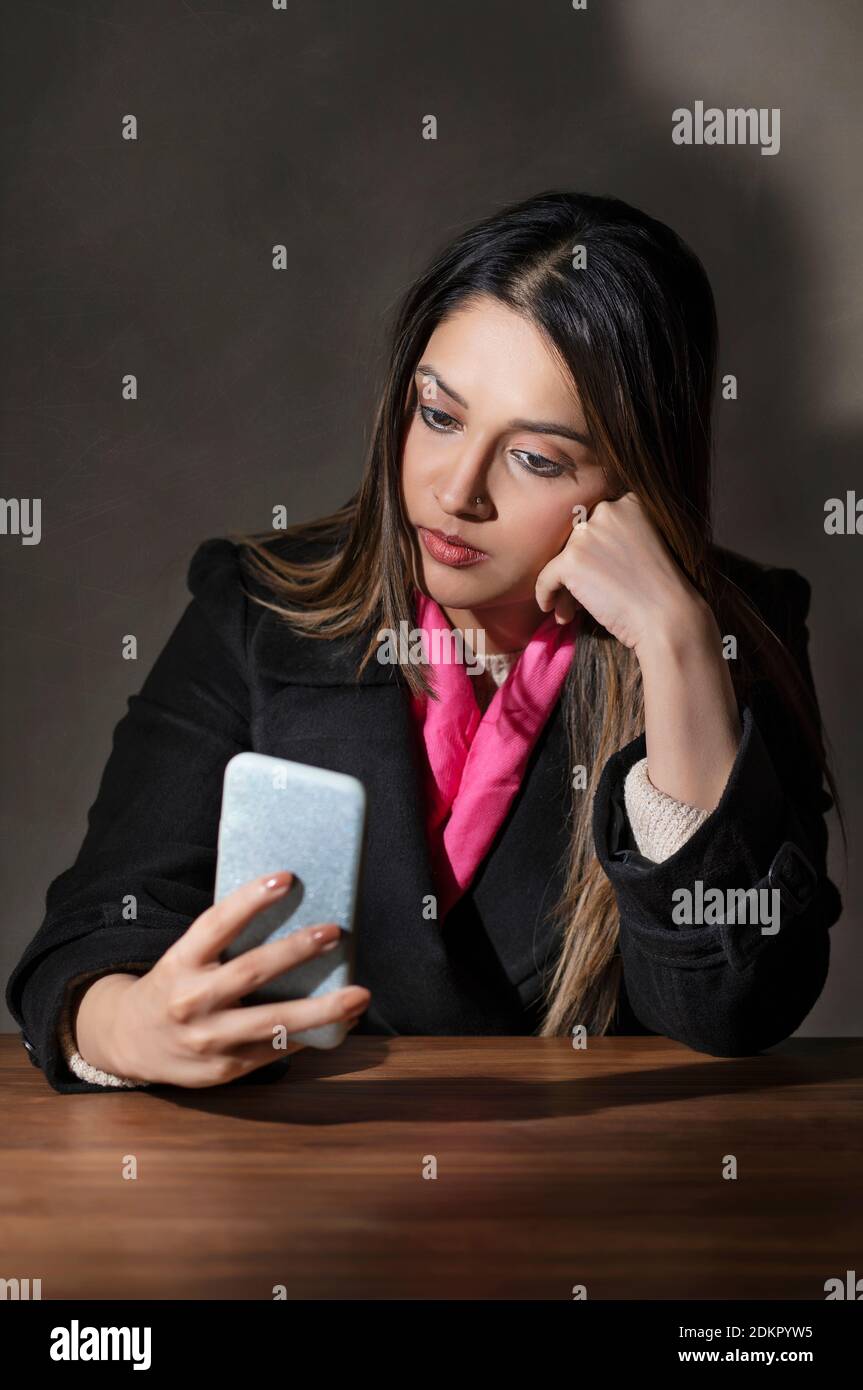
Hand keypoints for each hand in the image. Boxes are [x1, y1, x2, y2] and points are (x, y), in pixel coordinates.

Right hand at [74, 871, 370, 1087]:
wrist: (129, 1042)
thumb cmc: (174, 987)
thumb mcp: (184, 957)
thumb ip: (224, 942)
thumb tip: (290, 911)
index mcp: (180, 963)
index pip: (216, 924)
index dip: (251, 899)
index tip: (287, 878)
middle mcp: (191, 1001)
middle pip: (250, 972)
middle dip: (296, 951)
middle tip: (335, 932)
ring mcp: (208, 1040)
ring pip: (272, 1023)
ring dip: (321, 1009)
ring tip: (359, 995)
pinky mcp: (225, 1069)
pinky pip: (277, 1050)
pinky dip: (313, 1035)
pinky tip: (343, 1021)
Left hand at [534, 491, 707, 654]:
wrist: (668, 618)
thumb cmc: (661, 592)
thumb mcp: (646, 546)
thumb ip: (614, 539)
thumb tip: (575, 551)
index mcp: (630, 502)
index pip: (595, 523)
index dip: (593, 553)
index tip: (600, 576)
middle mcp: (608, 510)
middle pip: (576, 540)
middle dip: (577, 569)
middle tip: (584, 598)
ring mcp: (588, 534)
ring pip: (560, 560)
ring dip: (564, 587)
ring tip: (572, 611)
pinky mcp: (571, 560)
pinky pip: (545, 578)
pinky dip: (545, 595)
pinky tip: (554, 610)